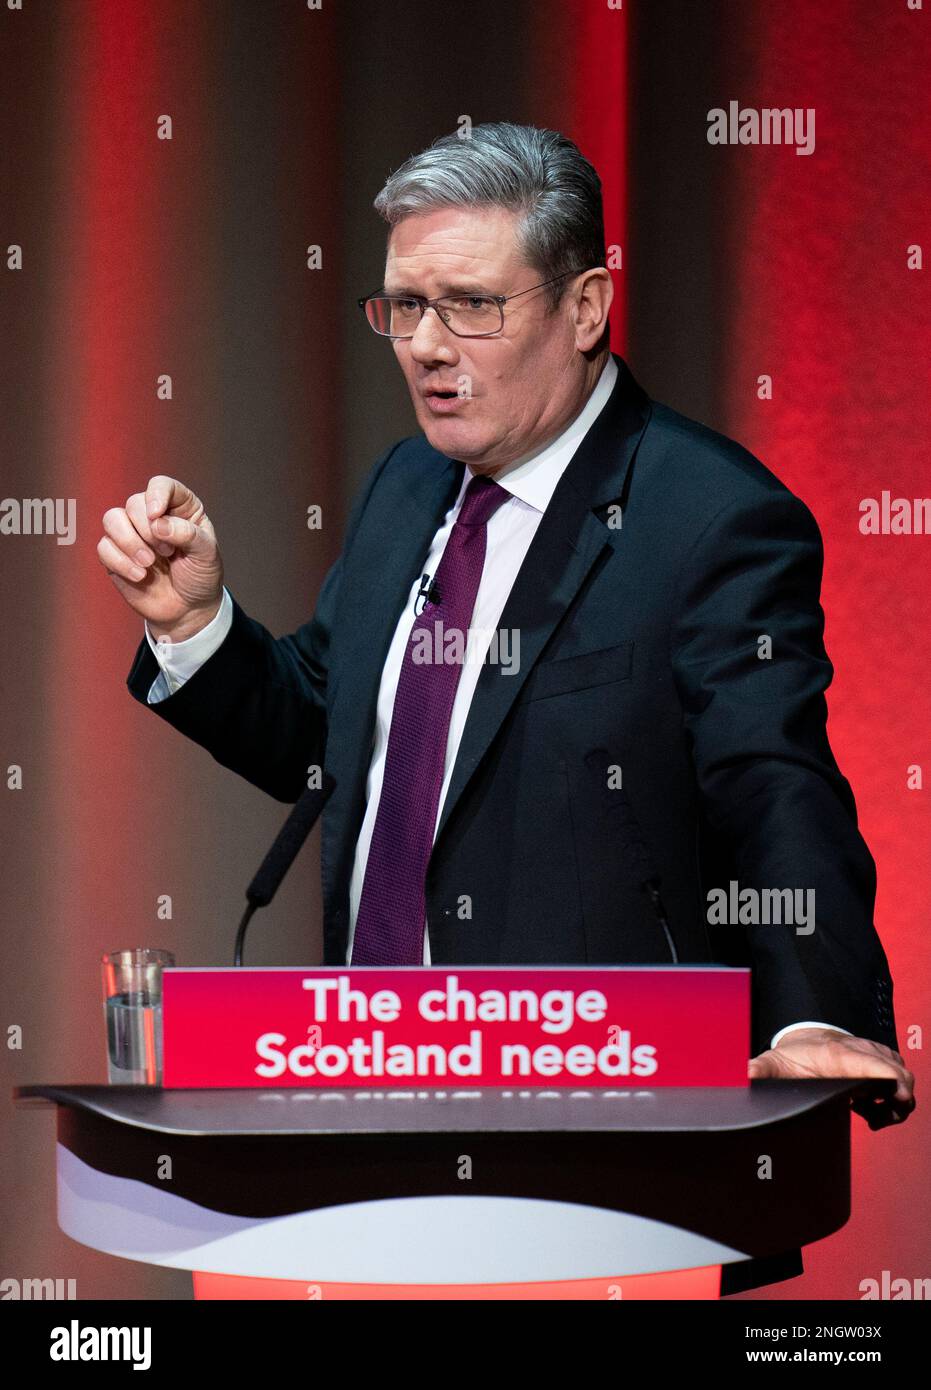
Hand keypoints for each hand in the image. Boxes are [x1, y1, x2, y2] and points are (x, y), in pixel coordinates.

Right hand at [98, 476, 223, 639]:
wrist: (188, 610)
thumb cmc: (200, 577)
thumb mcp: (206, 555)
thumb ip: (187, 534)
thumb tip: (158, 523)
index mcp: (179, 508)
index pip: (161, 485)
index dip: (156, 495)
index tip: (156, 515)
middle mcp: (152, 516)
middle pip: (133, 503)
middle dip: (147, 530)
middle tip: (167, 553)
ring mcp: (132, 534)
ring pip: (112, 519)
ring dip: (129, 542)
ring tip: (149, 563)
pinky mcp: (116, 555)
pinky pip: (104, 547)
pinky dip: (120, 561)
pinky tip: (140, 576)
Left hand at [748, 1027, 914, 1129]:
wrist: (801, 1041)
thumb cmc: (791, 1056)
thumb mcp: (772, 1064)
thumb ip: (759, 1070)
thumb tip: (745, 1075)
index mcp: (839, 1055)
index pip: (876, 1063)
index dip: (893, 1081)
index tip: (897, 1100)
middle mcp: (860, 1051)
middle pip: (897, 1071)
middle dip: (900, 1098)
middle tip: (879, 1118)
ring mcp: (871, 1056)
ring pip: (901, 1076)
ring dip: (895, 1101)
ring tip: (872, 1116)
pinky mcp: (876, 1064)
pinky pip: (896, 1081)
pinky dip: (892, 1099)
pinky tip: (871, 1111)